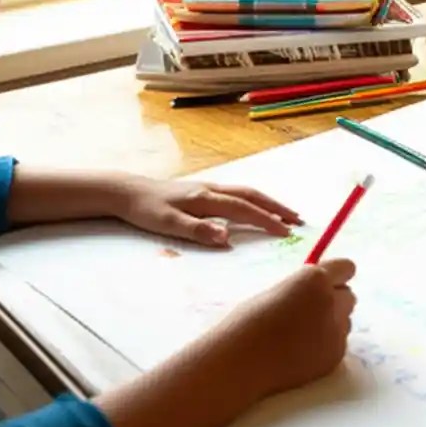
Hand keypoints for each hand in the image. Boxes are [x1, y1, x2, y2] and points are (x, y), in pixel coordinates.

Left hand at [112, 176, 303, 245]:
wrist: (127, 191)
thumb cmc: (146, 210)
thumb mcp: (168, 224)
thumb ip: (198, 231)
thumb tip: (226, 239)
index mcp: (206, 198)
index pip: (244, 209)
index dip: (267, 220)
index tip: (286, 232)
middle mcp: (212, 189)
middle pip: (252, 195)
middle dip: (277, 207)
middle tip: (298, 220)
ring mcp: (209, 187)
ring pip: (246, 192)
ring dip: (268, 202)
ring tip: (285, 214)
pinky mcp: (203, 190)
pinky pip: (237, 193)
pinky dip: (254, 199)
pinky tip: (257, 206)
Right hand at [228, 259, 357, 396]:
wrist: (241, 362)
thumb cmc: (248, 322)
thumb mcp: (277, 291)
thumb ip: (303, 288)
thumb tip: (316, 292)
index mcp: (315, 280)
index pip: (346, 268)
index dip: (335, 276)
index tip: (326, 284)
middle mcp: (333, 302)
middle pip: (349, 295)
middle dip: (334, 300)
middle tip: (310, 312)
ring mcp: (337, 331)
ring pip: (346, 320)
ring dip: (331, 322)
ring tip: (302, 334)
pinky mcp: (336, 356)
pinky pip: (338, 342)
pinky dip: (326, 344)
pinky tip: (301, 352)